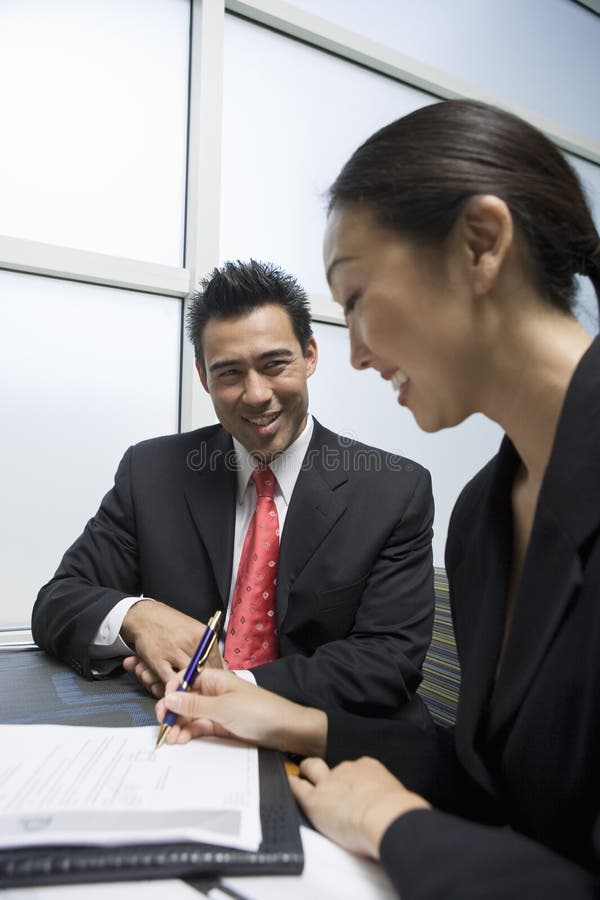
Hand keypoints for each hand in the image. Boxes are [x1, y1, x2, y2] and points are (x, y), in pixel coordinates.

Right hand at [121, 600, 224, 697]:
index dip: (217, 678)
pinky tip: (174, 689)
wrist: (145, 616)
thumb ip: (208, 648)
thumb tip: (223, 665)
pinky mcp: (157, 660)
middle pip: (204, 672)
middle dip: (204, 685)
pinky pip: (170, 681)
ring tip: (188, 692)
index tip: (214, 685)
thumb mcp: (195, 630)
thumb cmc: (171, 624)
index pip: (217, 663)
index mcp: (202, 635)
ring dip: (189, 688)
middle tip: (201, 691)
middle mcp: (189, 642)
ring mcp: (173, 651)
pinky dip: (173, 688)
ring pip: (188, 679)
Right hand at [155, 667, 327, 757]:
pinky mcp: (219, 726)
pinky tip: (180, 740)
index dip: (172, 689)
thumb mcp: (224, 707)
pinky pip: (198, 727)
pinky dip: (188, 733)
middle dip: (172, 710)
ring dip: (178, 724)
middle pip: (184, 698)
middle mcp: (213, 692)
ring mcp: (215, 710)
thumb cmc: (258, 711)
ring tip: (170, 738)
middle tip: (164, 723)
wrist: (285, 731)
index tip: (164, 704)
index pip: (186, 678)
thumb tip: (169, 697)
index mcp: (215, 679)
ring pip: (189, 715)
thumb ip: (195, 704)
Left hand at [289, 756, 429, 858]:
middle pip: (332, 764)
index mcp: (369, 767)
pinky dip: (292, 785)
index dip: (350, 777)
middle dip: (326, 768)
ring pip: (312, 768)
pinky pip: (298, 788)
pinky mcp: (315, 799)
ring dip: (306, 770)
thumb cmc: (398, 812)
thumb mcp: (398, 797)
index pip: (355, 768)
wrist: (386, 816)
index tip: (351, 785)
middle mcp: (348, 769)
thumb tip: (401, 812)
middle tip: (321, 773)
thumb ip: (390, 799)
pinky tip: (288, 783)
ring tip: (301, 773)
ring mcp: (330, 782)